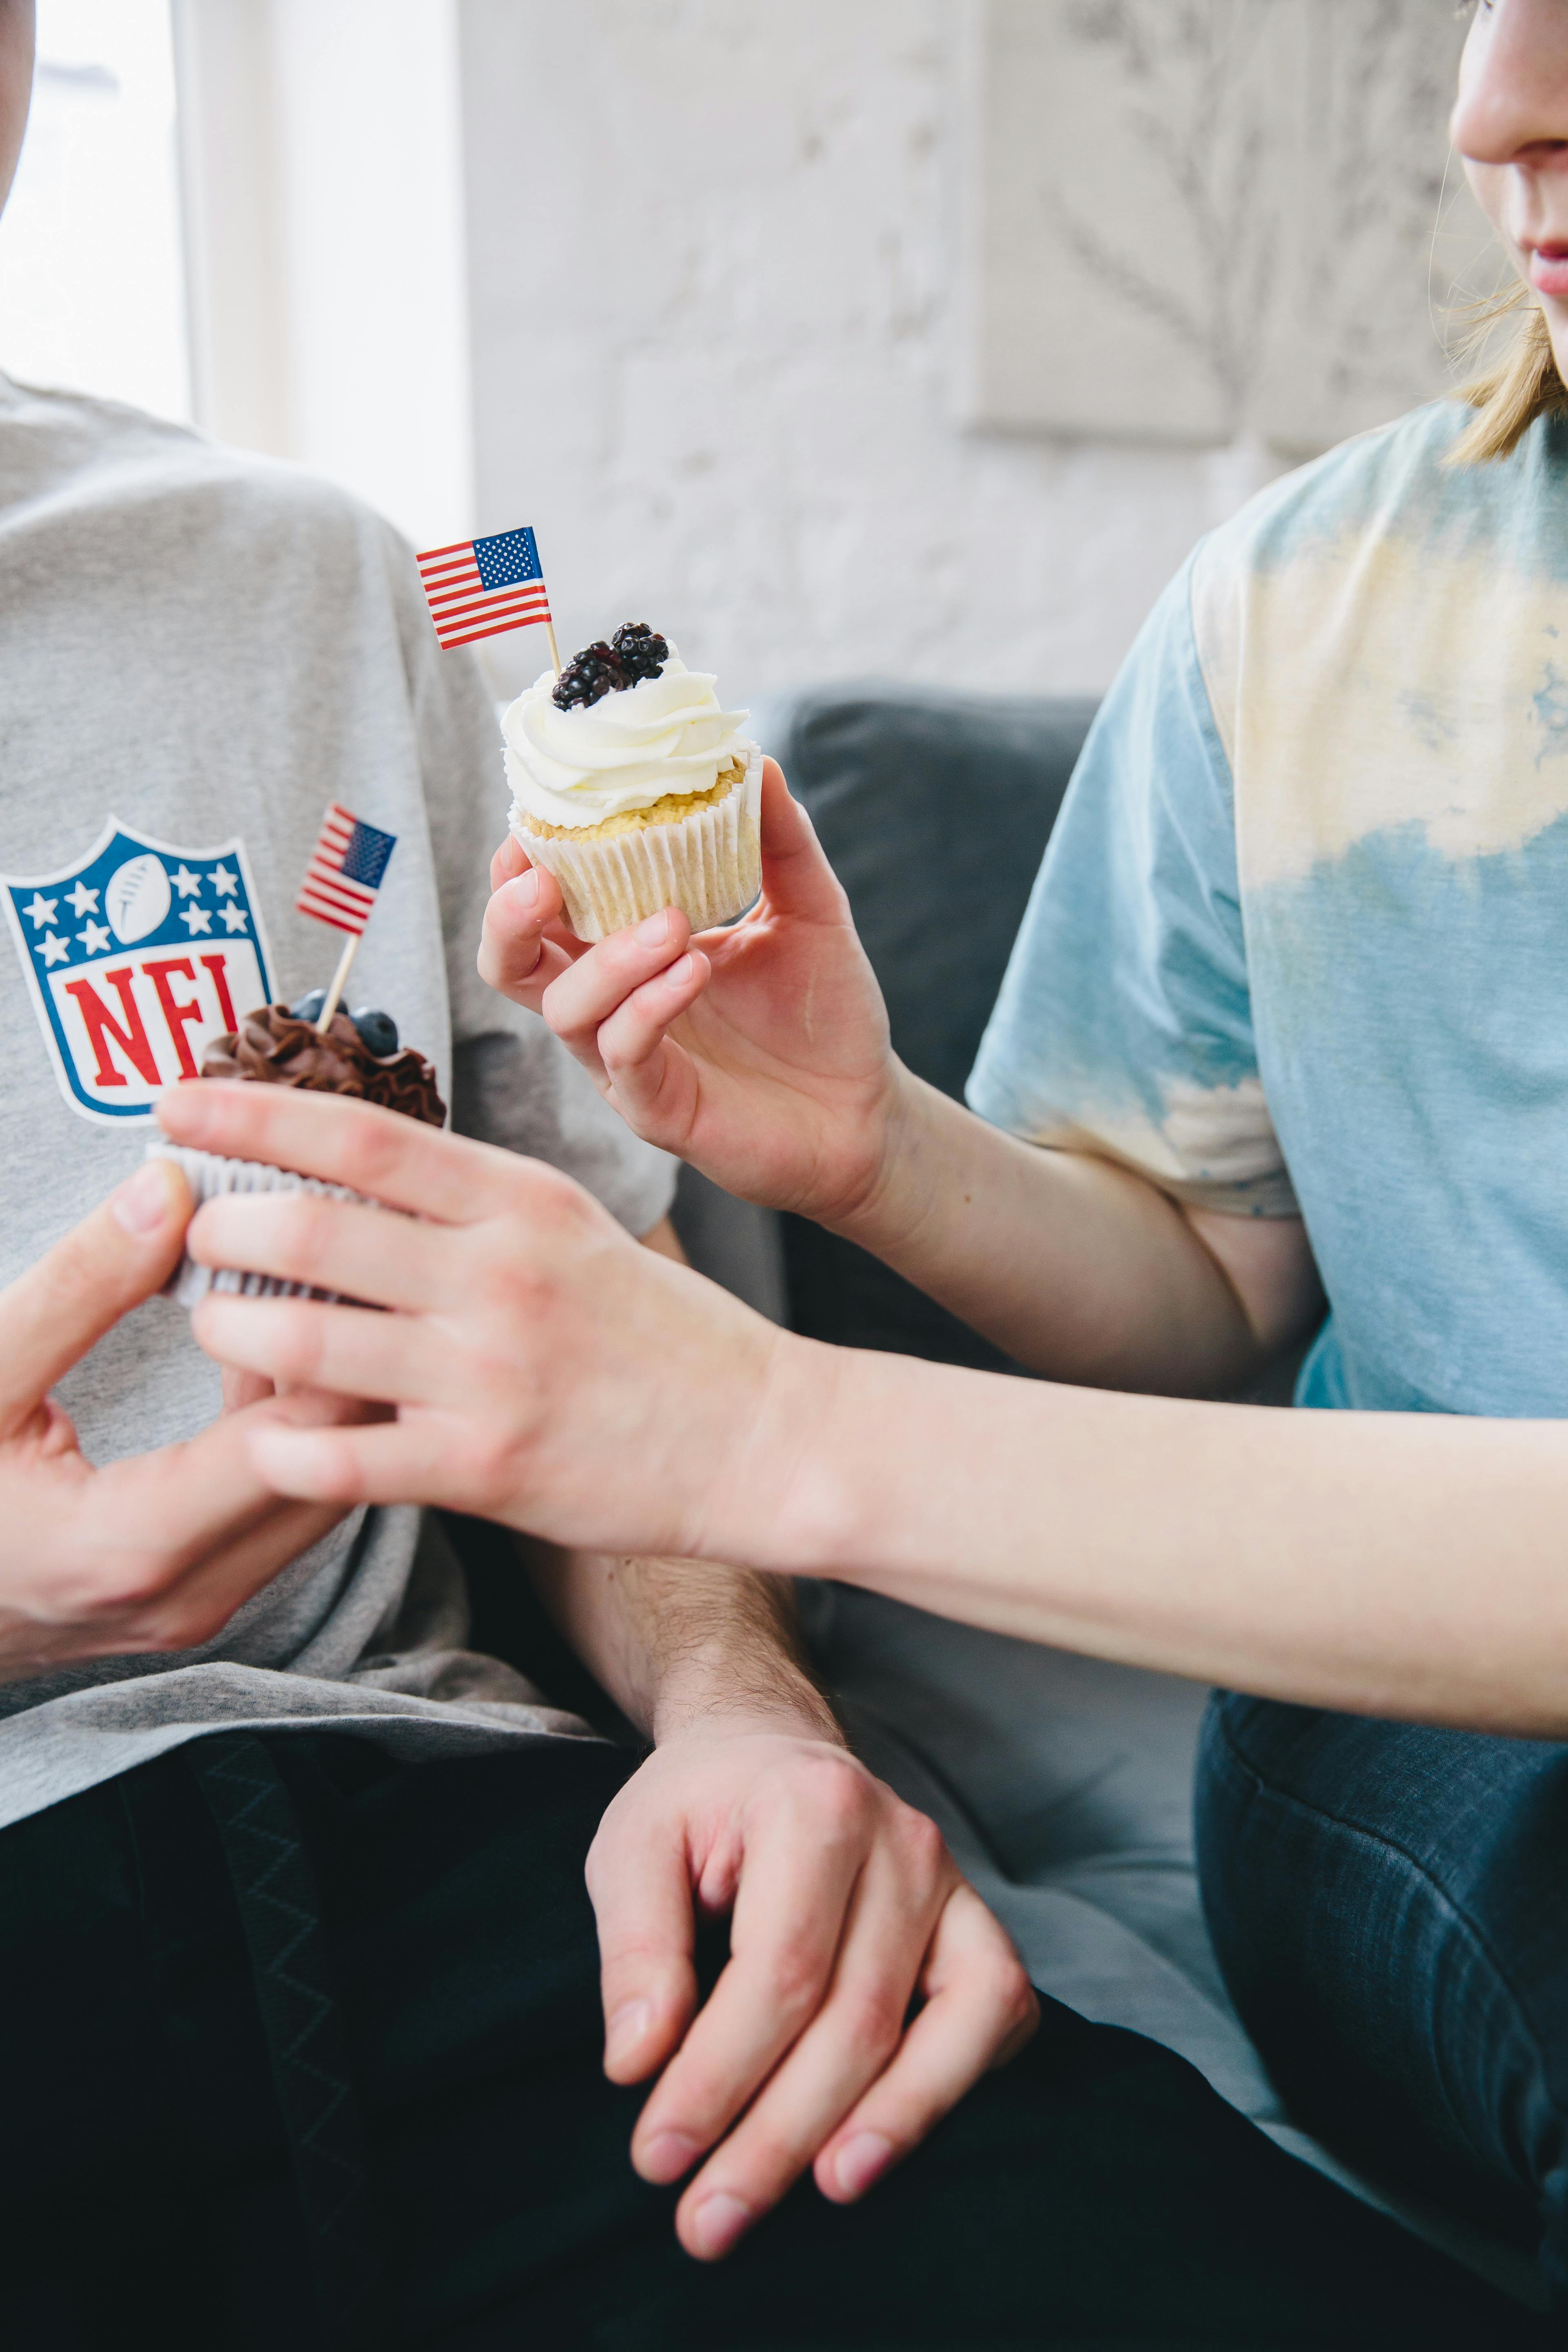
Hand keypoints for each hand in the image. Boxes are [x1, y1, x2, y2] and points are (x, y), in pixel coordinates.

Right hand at [0, 1159, 356, 1676]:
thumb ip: (77, 1291)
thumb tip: (168, 1189)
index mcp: (131, 1550)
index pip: (296, 1434)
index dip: (333, 1329)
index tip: (342, 1242)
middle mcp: (187, 1594)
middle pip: (336, 1465)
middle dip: (355, 1353)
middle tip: (348, 1248)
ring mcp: (195, 1604)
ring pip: (321, 1489)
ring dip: (328, 1388)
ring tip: (313, 1279)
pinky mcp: (194, 1592)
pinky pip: (279, 1502)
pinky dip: (287, 1422)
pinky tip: (261, 1339)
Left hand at [163, 1084, 795, 1562]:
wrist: (762, 1434)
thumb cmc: (656, 1331)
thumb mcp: (571, 1229)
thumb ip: (468, 1203)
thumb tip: (350, 1170)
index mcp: (520, 1201)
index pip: (362, 1133)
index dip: (253, 1110)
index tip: (174, 1097)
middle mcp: (500, 1276)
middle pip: (314, 1230)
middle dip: (222, 1226)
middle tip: (183, 1231)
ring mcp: (493, 1373)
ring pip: (308, 1344)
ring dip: (232, 1331)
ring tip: (211, 1325)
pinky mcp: (489, 1468)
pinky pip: (347, 1459)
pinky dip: (284, 1448)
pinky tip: (260, 1440)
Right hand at [478, 762, 905, 1228]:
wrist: (866, 1108)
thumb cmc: (825, 1011)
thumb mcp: (811, 910)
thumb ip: (781, 842)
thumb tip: (758, 762)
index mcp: (627, 951)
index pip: (544, 905)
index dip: (522, 863)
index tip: (538, 814)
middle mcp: (611, 1006)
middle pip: (510, 964)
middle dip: (507, 916)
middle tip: (541, 877)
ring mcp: (626, 1063)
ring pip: (564, 1010)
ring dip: (607, 959)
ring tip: (672, 923)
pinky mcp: (657, 1111)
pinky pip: (624, 1057)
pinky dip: (649, 1007)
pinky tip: (695, 970)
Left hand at [588, 1720, 1036, 2259]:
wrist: (768, 1754)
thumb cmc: (697, 1810)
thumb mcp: (632, 1848)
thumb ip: (635, 1947)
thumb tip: (637, 2061)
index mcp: (814, 1804)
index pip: (776, 1972)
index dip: (717, 2076)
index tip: (656, 2156)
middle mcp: (904, 1840)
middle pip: (853, 2016)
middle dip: (777, 2134)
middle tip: (705, 2224)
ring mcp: (954, 1885)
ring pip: (942, 2027)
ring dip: (878, 2129)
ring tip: (816, 2198)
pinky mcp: (979, 1928)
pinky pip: (996, 2015)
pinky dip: (951, 2089)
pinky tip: (883, 2150)